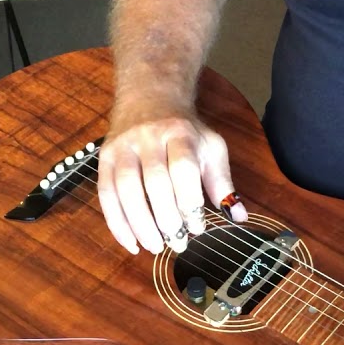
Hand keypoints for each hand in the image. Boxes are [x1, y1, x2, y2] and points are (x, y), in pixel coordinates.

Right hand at [97, 111, 246, 254]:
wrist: (149, 97)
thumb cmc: (185, 130)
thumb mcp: (211, 146)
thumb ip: (222, 181)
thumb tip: (239, 216)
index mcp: (179, 133)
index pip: (183, 168)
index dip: (189, 202)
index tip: (197, 226)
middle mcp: (147, 138)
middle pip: (154, 183)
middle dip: (167, 219)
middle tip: (178, 243)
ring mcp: (122, 148)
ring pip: (126, 190)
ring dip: (140, 225)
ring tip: (155, 247)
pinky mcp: (104, 159)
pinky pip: (106, 195)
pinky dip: (117, 224)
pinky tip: (132, 243)